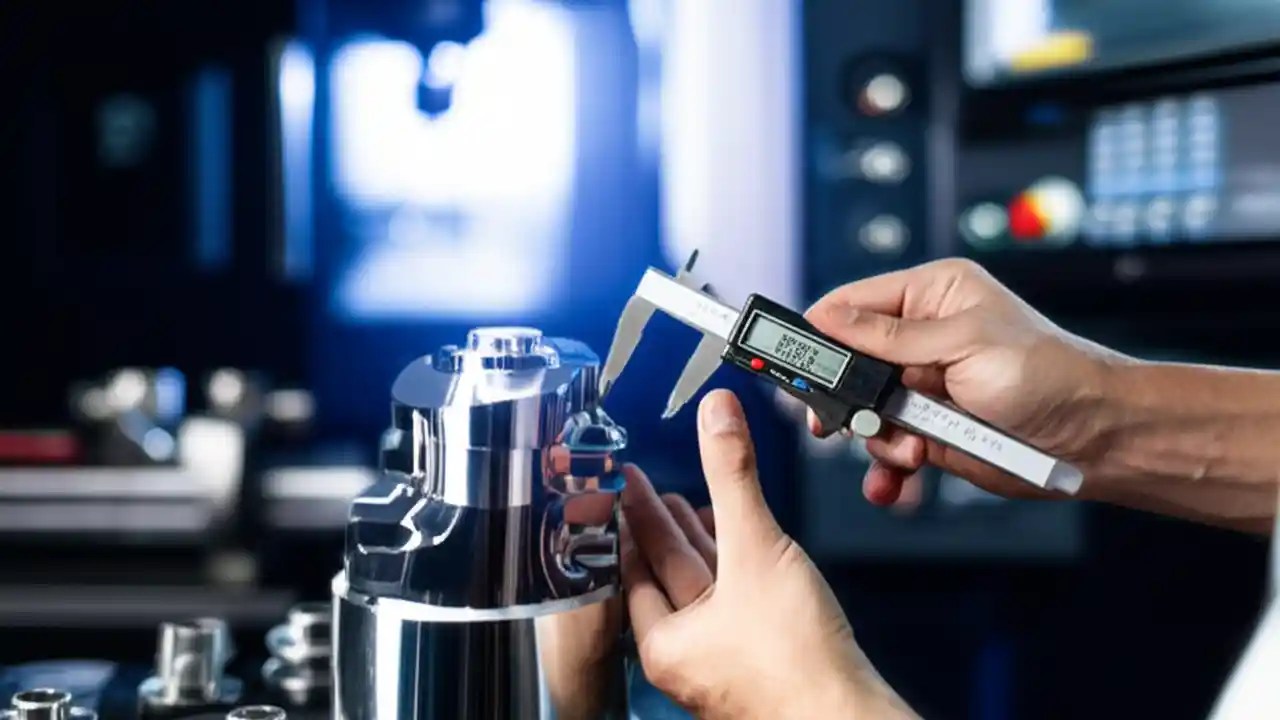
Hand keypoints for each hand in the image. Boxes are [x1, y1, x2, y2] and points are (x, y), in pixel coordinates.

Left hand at [621, 390, 918, 719]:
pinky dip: (732, 572)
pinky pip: (733, 606)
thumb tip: (717, 416)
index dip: (633, 512)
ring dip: (699, 547)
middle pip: (666, 575)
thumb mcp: (756, 548)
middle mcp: (685, 658)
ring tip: (692, 509)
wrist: (849, 719)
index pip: (636, 560)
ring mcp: (722, 663)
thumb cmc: (798, 663)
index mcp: (664, 641)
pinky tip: (742, 553)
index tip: (625, 481)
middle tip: (647, 488)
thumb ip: (734, 476)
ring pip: (703, 591)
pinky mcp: (758, 663)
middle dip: (662, 527)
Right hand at [805, 258, 1126, 503]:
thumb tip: (829, 319)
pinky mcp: (931, 431)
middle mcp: (922, 339)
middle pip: (848, 363)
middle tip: (830, 421)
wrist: (1093, 439)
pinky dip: (885, 469)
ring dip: (875, 438)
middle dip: (841, 397)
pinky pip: (887, 449)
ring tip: (907, 450)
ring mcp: (924, 389)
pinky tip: (895, 482)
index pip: (853, 304)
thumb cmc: (1047, 373)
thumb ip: (889, 337)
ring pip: (862, 414)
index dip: (820, 331)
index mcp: (932, 296)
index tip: (792, 359)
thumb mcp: (962, 343)